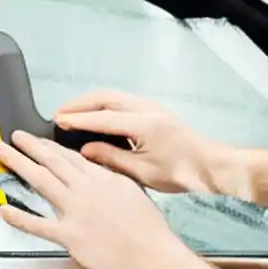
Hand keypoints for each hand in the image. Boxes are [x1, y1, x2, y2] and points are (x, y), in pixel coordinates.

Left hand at [0, 130, 189, 268]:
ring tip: (1, 154)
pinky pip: (39, 225)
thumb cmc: (148, 227)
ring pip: (41, 182)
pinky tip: (4, 209)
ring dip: (18, 165)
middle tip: (11, 137)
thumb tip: (96, 169)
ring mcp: (76, 212)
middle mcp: (86, 190)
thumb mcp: (133, 190)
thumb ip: (110, 177)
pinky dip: (20, 217)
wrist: (152, 254)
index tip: (36, 141)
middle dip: (28, 147)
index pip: (70, 157)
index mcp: (103, 178)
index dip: (49, 147)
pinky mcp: (70, 236)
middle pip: (51, 162)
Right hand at [52, 90, 235, 195]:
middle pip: (106, 98)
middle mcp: (146, 108)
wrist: (209, 165)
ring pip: (114, 96)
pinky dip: (104, 104)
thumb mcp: (141, 172)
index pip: (102, 117)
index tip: (58, 120)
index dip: (78, 119)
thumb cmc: (179, 172)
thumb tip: (86, 150)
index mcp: (143, 123)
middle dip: (80, 104)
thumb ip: (111, 158)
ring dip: (91, 102)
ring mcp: (151, 107)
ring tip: (72, 112)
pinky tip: (96, 115)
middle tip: (59, 114)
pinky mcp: (154, 111)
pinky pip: (123, 101)